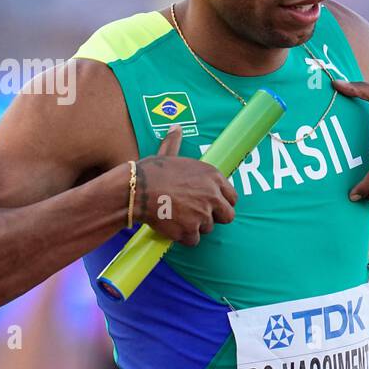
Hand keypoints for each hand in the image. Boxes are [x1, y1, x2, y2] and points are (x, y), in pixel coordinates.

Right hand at [135, 125, 237, 245]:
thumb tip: (175, 128)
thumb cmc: (150, 172)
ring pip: (208, 228)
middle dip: (214, 217)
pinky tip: (173, 228)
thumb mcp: (167, 154)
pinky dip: (184, 238)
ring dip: (195, 227)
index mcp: (212, 176)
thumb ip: (175, 143)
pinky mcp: (191, 230)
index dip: (222, 203)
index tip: (212, 205)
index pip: (233, 197)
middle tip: (196, 215)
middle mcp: (212, 195)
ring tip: (177, 216)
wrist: (136, 190)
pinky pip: (194, 240)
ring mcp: (203, 214)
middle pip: (228, 216)